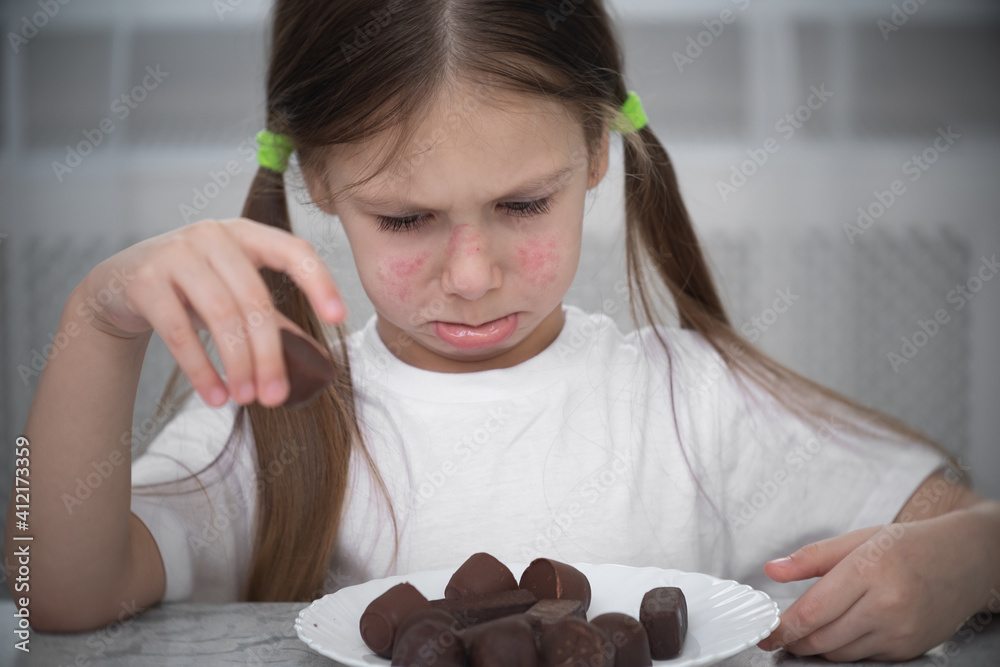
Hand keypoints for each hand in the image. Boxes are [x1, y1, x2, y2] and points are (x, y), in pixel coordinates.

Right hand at [78, 218, 345, 407]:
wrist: (118, 285)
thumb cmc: (192, 291)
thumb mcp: (232, 294)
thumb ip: (270, 318)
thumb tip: (317, 360)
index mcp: (246, 233)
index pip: (294, 251)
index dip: (319, 282)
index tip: (339, 319)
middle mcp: (212, 235)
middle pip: (255, 300)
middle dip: (269, 355)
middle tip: (275, 398)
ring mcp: (175, 253)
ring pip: (221, 316)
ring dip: (237, 365)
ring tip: (247, 400)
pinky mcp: (144, 280)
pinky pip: (179, 331)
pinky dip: (201, 369)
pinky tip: (215, 396)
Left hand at [757, 516, 990, 661]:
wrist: (966, 560)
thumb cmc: (909, 545)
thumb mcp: (857, 539)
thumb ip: (811, 558)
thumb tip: (773, 570)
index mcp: (869, 570)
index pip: (813, 610)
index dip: (784, 627)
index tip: (766, 632)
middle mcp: (886, 605)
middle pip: (823, 638)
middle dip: (795, 641)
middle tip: (780, 635)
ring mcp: (900, 632)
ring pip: (841, 653)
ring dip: (818, 647)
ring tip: (805, 634)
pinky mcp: (909, 649)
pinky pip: (864, 657)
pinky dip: (846, 649)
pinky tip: (841, 633)